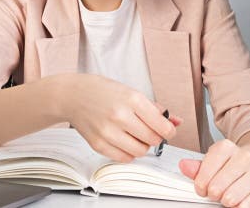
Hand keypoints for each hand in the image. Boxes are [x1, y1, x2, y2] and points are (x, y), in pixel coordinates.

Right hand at [60, 74, 179, 162]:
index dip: (169, 130)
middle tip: (148, 130)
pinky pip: (124, 158)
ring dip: (142, 146)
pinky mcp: (98, 144)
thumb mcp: (130, 92)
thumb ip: (155, 108)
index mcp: (132, 99)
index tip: (168, 130)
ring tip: (135, 135)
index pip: (162, 126)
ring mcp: (108, 132)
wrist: (73, 95)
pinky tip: (123, 141)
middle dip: (155, 137)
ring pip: (140, 151)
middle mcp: (120, 116)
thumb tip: (176, 121)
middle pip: (153, 140)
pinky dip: (128, 152)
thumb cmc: (102, 91)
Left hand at [179, 140, 249, 207]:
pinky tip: (236, 200)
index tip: (201, 187)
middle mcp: (243, 157)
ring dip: (224, 200)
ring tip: (225, 194)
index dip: (200, 183)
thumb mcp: (211, 161)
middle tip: (214, 191)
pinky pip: (245, 206)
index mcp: (226, 147)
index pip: (206, 170)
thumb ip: (196, 166)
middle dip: (212, 193)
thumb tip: (184, 166)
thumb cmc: (228, 164)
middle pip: (217, 186)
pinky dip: (237, 207)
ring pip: (230, 197)